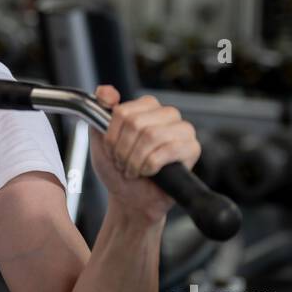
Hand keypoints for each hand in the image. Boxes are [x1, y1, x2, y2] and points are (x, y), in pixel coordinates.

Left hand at [88, 85, 200, 222]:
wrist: (130, 200)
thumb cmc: (117, 170)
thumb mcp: (99, 140)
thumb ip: (98, 111)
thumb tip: (106, 91)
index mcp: (146, 107)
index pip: (122, 111)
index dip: (112, 137)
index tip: (112, 150)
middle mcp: (166, 114)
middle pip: (137, 123)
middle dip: (123, 150)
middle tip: (123, 163)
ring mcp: (182, 129)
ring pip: (151, 135)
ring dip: (136, 160)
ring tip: (134, 170)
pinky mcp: (192, 148)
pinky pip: (167, 150)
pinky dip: (151, 166)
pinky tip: (149, 172)